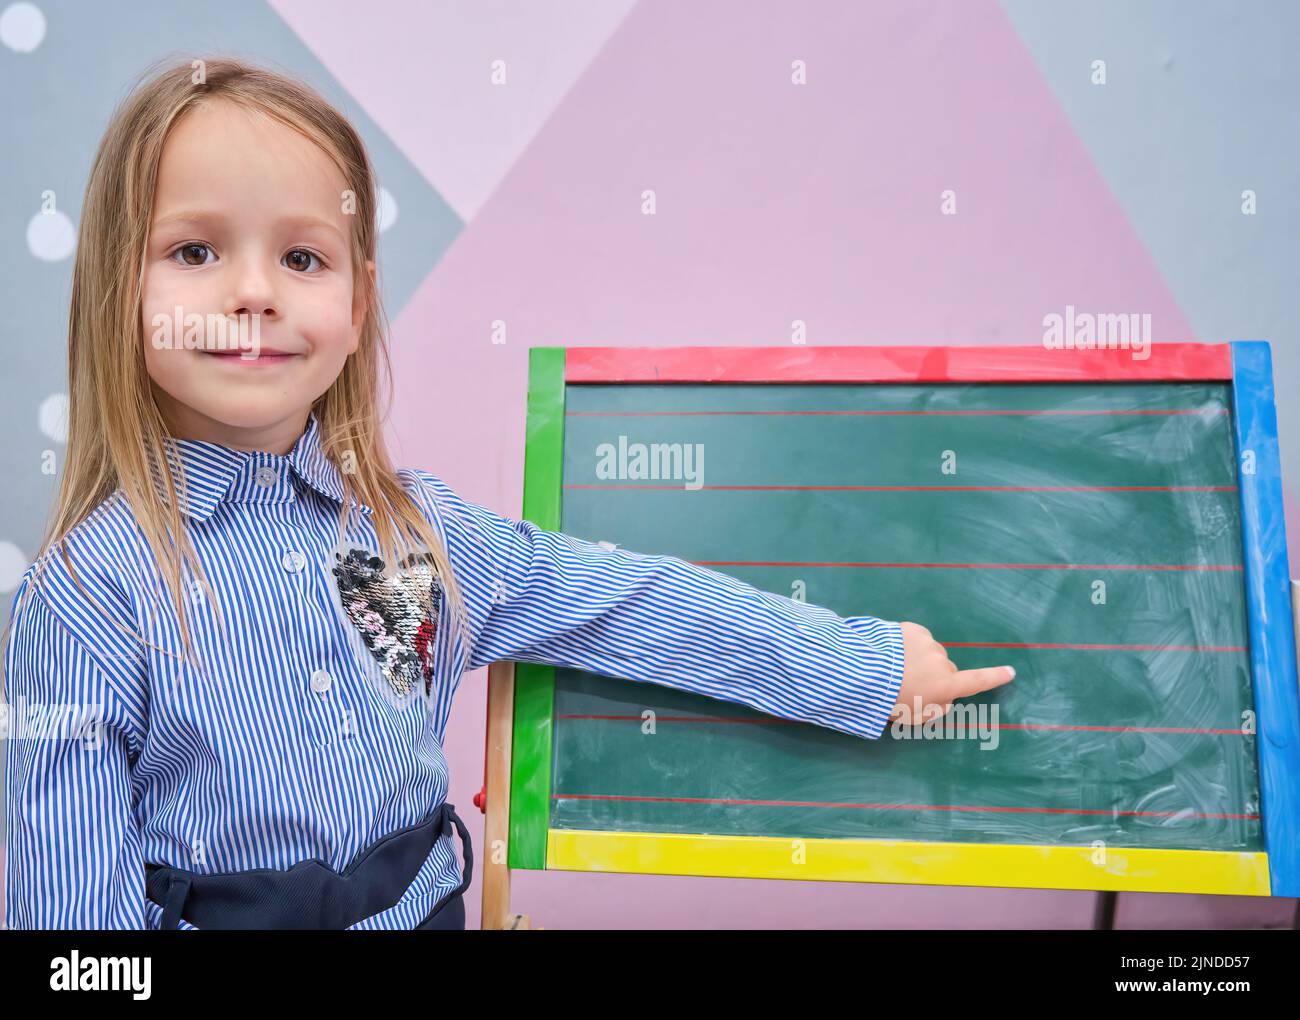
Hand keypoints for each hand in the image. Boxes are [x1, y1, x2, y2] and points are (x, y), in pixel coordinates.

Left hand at [889, 621, 1014, 724]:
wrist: (864, 672)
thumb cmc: (889, 701)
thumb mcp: (915, 717)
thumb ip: (936, 708)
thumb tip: (945, 697)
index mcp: (946, 685)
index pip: (977, 681)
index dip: (995, 677)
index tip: (1010, 671)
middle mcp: (942, 662)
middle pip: (946, 669)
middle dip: (935, 676)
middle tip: (909, 685)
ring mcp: (927, 643)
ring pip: (930, 653)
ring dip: (919, 659)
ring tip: (894, 668)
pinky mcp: (912, 630)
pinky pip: (916, 640)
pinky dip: (909, 646)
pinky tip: (891, 653)